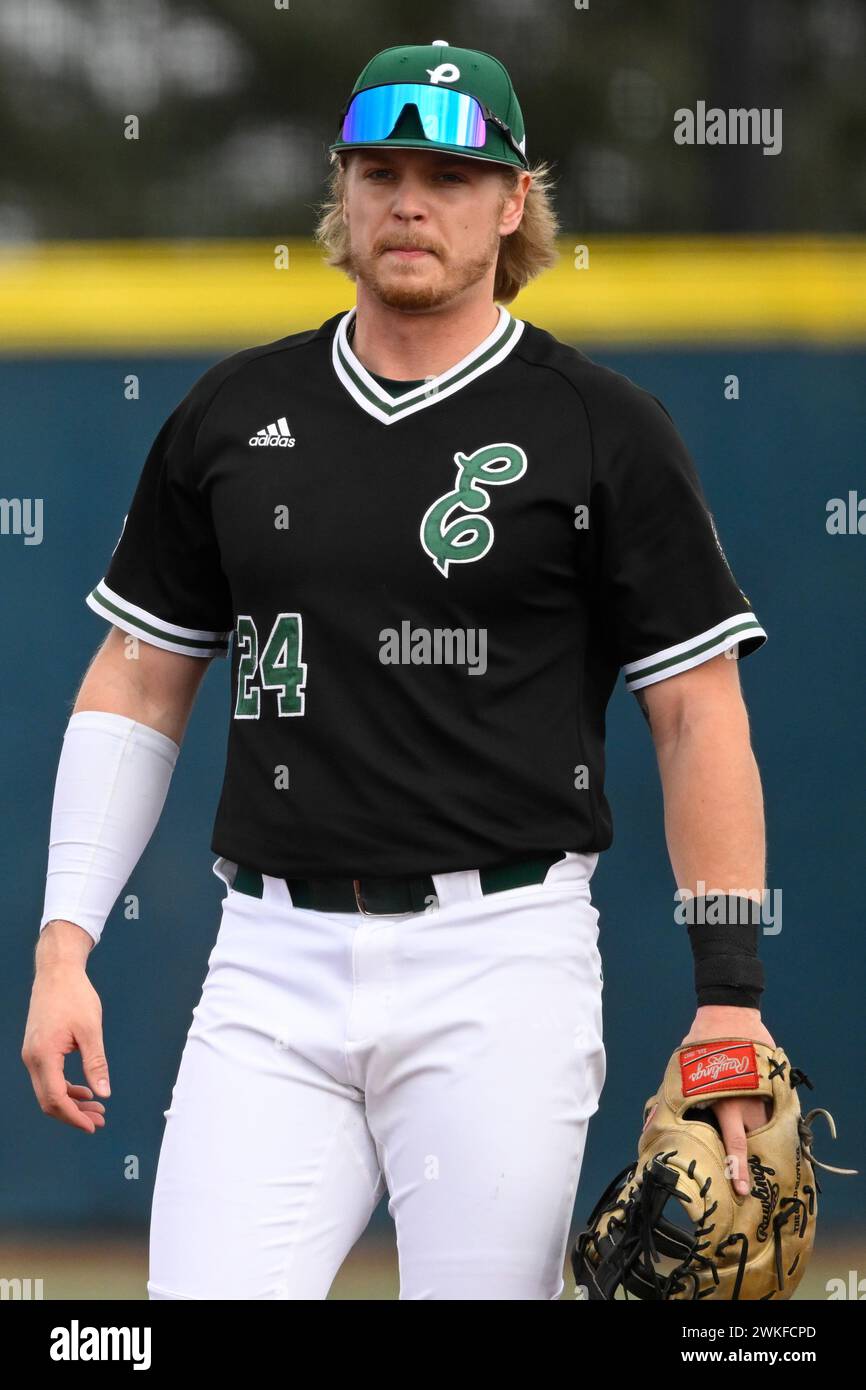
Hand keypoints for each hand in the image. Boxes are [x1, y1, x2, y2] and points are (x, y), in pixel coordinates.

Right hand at [22, 937, 109, 1132]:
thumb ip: (96, 1063)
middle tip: (99, 1120)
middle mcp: (32, 1058)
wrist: (57, 972)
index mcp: (44, 1055)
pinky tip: (84, 1090)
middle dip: (73, 1114)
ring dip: (71, 1102)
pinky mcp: (37, 1049)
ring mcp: (32, 1054)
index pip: (55, 1098)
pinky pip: (48, 1078)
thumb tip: (104, 1092)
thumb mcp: (91, 1030)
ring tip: (96, 1108)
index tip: (92, 1125)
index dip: (74, 1116)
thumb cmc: (74, 995)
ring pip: (48, 1090)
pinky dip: (65, 1088)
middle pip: (49, 1100)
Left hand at [681, 1006, 775, 1197]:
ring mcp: (766, 1094)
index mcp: (726, 1103)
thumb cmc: (702, 1046)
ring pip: (766, 1126)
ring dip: (760, 1136)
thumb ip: (674, 1100)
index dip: (737, 1169)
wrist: (730, 1013)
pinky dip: (768, 1117)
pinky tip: (761, 1119)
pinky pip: (774, 1110)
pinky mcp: (776, 1085)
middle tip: (747, 1175)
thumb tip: (652, 1122)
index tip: (741, 1191)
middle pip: (754, 1140)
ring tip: (756, 1144)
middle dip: (751, 1157)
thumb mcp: (683, 1074)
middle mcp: (750, 1103)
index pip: (735, 1145)